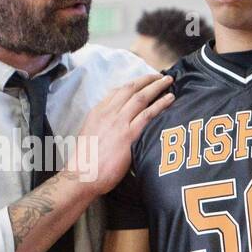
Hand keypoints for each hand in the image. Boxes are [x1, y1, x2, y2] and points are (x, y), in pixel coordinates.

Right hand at [72, 74, 173, 193]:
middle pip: (130, 89)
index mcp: (97, 112)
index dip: (132, 83)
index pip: (117, 91)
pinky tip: (170, 99)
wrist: (82, 175)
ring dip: (157, 87)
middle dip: (147, 79)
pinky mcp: (129, 135)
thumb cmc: (85, 162)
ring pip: (141, 97)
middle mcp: (108, 113)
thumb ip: (102, 125)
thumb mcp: (89, 135)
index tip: (143, 81)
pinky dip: (161, 104)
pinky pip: (148, 114)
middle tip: (160, 75)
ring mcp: (119, 123)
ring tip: (168, 81)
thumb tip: (115, 126)